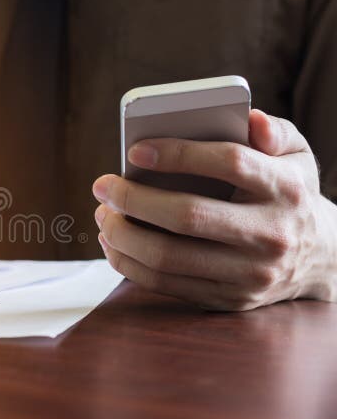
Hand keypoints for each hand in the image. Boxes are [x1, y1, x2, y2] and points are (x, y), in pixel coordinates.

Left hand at [92, 109, 336, 310]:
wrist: (322, 257)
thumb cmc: (290, 193)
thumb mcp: (296, 156)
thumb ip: (275, 131)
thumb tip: (250, 119)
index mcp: (285, 189)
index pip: (229, 163)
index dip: (178, 155)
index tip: (134, 151)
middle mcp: (270, 235)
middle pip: (187, 216)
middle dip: (133, 200)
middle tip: (103, 186)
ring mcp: (249, 274)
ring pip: (168, 257)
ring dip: (122, 235)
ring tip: (103, 214)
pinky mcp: (229, 300)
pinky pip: (165, 285)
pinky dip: (129, 264)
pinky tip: (113, 242)